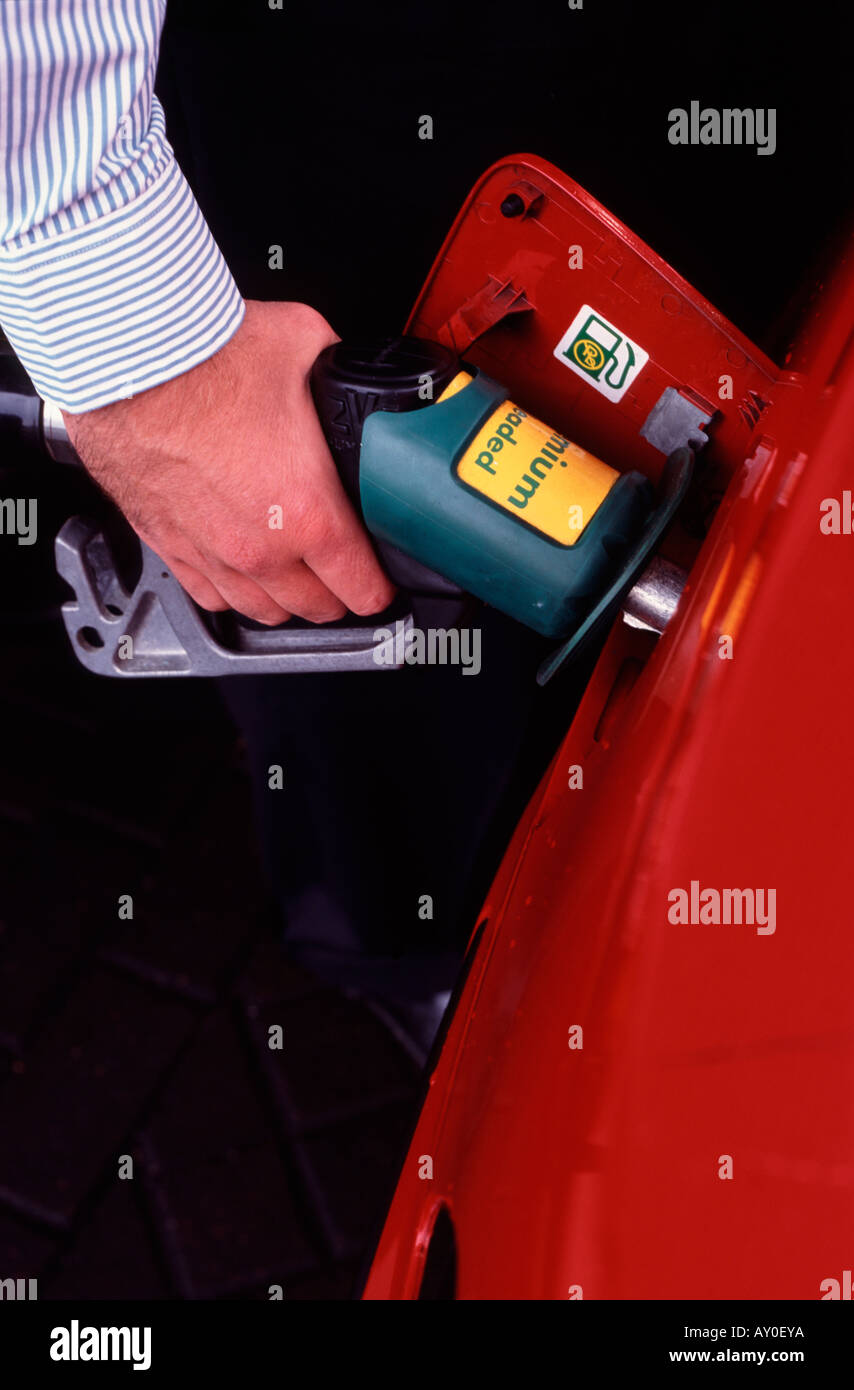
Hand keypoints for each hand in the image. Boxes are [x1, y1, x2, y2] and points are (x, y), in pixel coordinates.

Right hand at [62, 300, 394, 623]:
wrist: (130, 361)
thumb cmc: (207, 355)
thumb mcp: (308, 349)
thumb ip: (340, 377)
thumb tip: (350, 377)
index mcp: (308, 513)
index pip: (363, 586)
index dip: (382, 586)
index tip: (385, 578)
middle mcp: (260, 547)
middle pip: (317, 607)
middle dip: (340, 594)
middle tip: (348, 572)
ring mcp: (212, 552)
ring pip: (264, 610)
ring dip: (288, 600)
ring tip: (300, 579)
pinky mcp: (169, 545)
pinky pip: (211, 597)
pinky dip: (234, 592)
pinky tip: (244, 574)